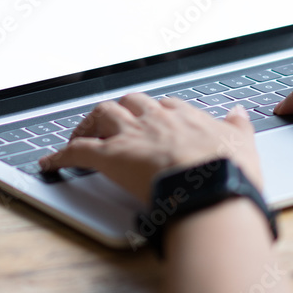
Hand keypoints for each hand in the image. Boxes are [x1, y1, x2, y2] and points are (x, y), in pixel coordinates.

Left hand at [38, 93, 262, 202]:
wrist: (211, 190)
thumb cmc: (228, 172)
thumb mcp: (243, 145)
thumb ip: (238, 128)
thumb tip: (237, 113)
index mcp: (185, 117)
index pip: (164, 105)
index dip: (155, 113)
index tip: (153, 121)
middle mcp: (155, 120)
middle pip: (129, 102)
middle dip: (121, 110)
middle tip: (114, 125)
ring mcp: (131, 136)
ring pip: (102, 115)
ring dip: (90, 123)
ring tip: (82, 135)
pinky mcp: (111, 157)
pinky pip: (78, 150)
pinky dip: (60, 155)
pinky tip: (49, 163)